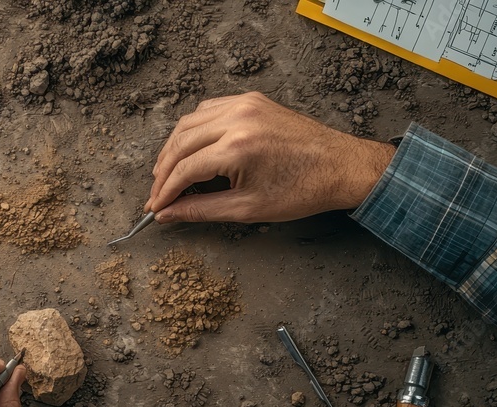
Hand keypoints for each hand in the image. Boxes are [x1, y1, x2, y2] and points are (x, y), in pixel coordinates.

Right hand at [145, 92, 396, 222]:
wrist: (341, 167)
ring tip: (168, 174)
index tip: (155, 208)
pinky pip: (208, 109)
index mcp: (237, 148)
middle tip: (157, 194)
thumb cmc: (302, 190)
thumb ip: (201, 210)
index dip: (164, 191)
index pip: (184, 169)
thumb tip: (169, 214)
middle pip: (180, 143)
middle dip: (163, 172)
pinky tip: (191, 148)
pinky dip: (193, 129)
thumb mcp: (247, 208)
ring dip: (174, 149)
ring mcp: (244, 105)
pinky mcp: (251, 101)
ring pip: (189, 123)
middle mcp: (237, 119)